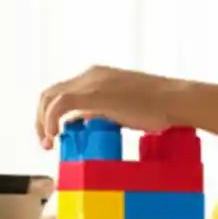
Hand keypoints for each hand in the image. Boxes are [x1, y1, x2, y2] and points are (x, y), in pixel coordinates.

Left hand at [36, 65, 182, 147]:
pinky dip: (50, 120)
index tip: (55, 135)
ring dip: (43, 121)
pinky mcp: (95, 94)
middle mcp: (90, 75)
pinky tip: (55, 136)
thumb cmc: (157, 108)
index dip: (50, 114)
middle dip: (41, 119)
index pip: (61, 92)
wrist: (176, 101)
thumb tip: (81, 120)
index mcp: (96, 76)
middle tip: (48, 142)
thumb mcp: (120, 109)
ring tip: (49, 143)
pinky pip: (60, 105)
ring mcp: (92, 83)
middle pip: (49, 93)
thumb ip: (99, 111)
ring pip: (49, 97)